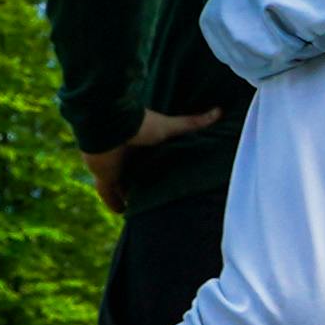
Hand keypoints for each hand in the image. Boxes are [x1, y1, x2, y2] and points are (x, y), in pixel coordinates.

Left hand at [78, 107, 220, 218]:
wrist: (110, 127)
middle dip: (144, 183)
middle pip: (137, 173)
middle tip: (158, 197)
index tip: (169, 174)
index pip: (150, 158)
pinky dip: (115, 203)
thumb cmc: (140, 125)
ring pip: (123, 185)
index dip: (157, 165)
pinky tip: (123, 212)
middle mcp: (128, 157)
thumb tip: (219, 111)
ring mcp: (116, 168)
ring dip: (131, 195)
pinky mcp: (105, 178)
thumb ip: (192, 123)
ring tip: (144, 208)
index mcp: (142, 143)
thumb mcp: (170, 127)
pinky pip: (108, 194)